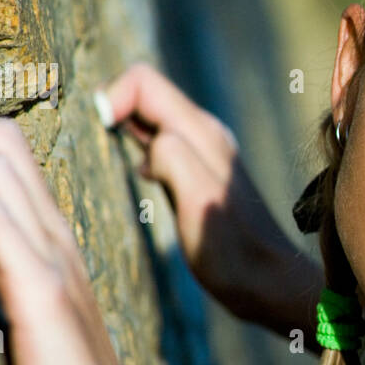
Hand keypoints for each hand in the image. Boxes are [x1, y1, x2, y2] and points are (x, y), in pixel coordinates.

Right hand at [101, 62, 314, 326]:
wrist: (270, 284)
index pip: (143, 80)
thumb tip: (150, 142)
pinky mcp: (200, 174)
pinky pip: (161, 145)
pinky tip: (139, 179)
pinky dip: (140, 151)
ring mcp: (204, 153)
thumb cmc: (233, 253)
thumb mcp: (197, 202)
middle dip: (112, 109)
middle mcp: (204, 134)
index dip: (111, 96)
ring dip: (123, 129)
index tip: (99, 133)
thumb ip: (172, 159)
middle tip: (94, 147)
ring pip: (152, 119)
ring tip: (106, 158)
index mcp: (200, 132)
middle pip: (145, 94)